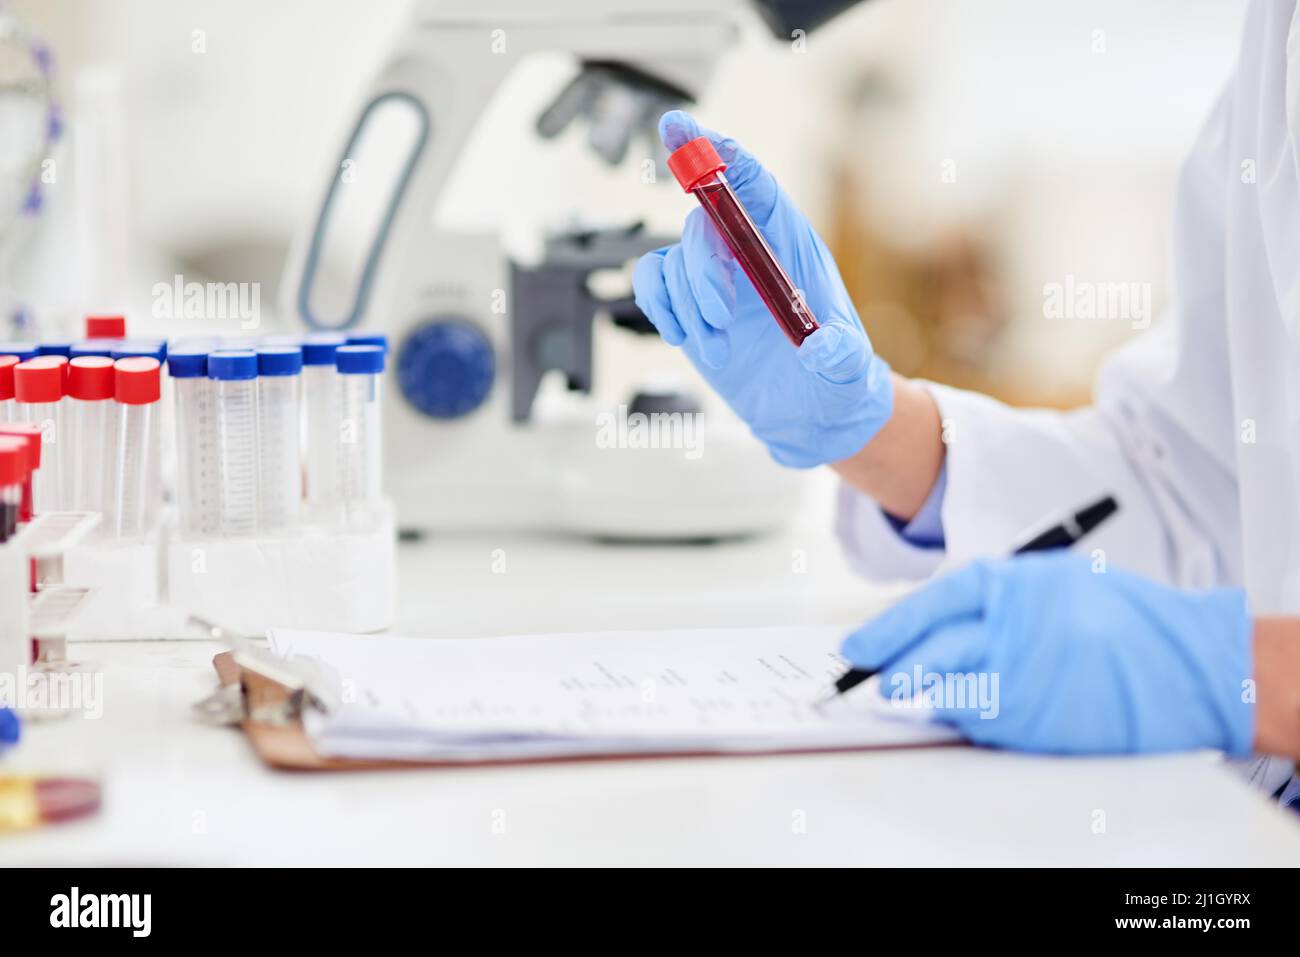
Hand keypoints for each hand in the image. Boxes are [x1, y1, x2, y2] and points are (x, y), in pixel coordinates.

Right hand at [633, 110, 892, 467]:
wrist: (812, 413)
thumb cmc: (837, 379)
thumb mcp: (847, 368)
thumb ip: (838, 356)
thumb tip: (820, 348)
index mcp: (790, 244)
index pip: (751, 183)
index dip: (716, 153)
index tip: (680, 129)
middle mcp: (749, 251)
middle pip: (704, 223)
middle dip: (702, 269)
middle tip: (719, 318)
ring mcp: (717, 277)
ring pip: (673, 260)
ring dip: (686, 306)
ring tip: (716, 348)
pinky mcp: (691, 305)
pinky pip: (653, 284)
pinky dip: (661, 310)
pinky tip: (687, 339)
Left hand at [841, 553, 1254, 754]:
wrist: (1188, 661)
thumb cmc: (1117, 616)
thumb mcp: (1049, 582)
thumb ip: (991, 598)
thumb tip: (928, 624)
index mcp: (1012, 584)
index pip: (930, 605)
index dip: (888, 629)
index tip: (856, 647)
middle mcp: (1011, 628)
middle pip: (929, 652)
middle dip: (892, 668)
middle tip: (870, 679)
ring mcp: (1024, 677)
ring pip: (949, 692)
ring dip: (929, 695)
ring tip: (917, 692)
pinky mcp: (1037, 720)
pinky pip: (982, 723)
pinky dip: (969, 718)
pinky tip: (979, 708)